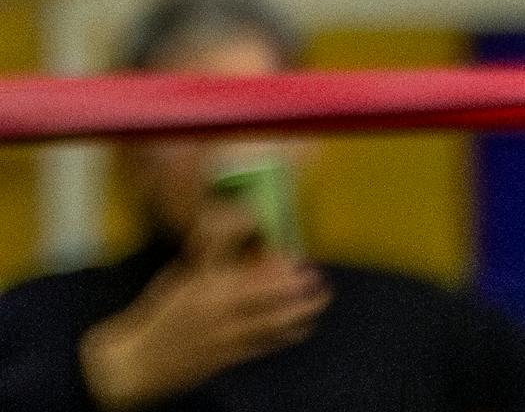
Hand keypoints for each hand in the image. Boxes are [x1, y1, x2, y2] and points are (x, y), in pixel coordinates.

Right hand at [78, 214, 328, 403]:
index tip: (300, 261)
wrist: (136, 363)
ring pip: (268, 327)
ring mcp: (223, 341)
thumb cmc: (160, 312)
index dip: (279, 272)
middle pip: (267, 302)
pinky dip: (280, 338)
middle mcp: (219, 314)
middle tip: (321, 283)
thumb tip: (245, 227)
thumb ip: (213, 253)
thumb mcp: (183, 274)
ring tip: (319, 305)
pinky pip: (259, 348)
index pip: (251, 277)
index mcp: (207, 287)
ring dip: (297, 315)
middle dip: (297, 294)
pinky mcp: (223, 361)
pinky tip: (298, 330)